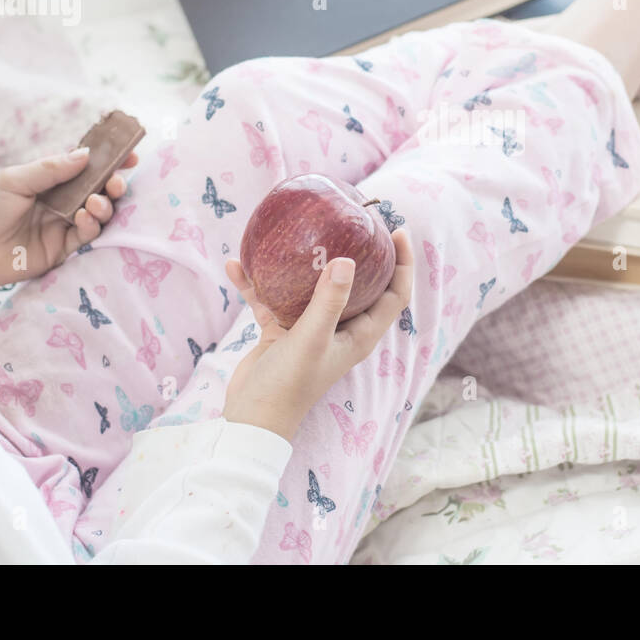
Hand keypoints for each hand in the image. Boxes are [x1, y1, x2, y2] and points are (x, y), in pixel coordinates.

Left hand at [0, 146, 137, 292]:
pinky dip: (91, 225)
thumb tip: (87, 154)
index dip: (108, 162)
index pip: (84, 168)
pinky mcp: (63, 250)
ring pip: (98, 214)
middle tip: (116, 183)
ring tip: (96, 202)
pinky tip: (83, 218)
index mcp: (48, 181)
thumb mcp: (14, 180)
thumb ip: (52, 168)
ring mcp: (63, 226)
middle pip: (98, 190)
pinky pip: (87, 236)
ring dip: (105, 205)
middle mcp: (60, 202)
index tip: (130, 156)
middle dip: (113, 185)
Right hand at [220, 229, 413, 440]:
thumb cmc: (290, 385)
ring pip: (312, 287)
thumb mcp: (312, 339)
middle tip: (353, 221)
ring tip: (297, 233)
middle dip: (359, 253)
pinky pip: (271, 298)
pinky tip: (236, 265)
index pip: (395, 295)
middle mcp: (341, 329)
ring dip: (301, 264)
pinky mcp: (282, 330)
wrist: (252, 418)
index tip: (399, 231)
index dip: (403, 264)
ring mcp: (310, 328)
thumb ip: (329, 301)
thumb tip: (346, 260)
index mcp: (360, 334)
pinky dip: (257, 284)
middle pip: (359, 284)